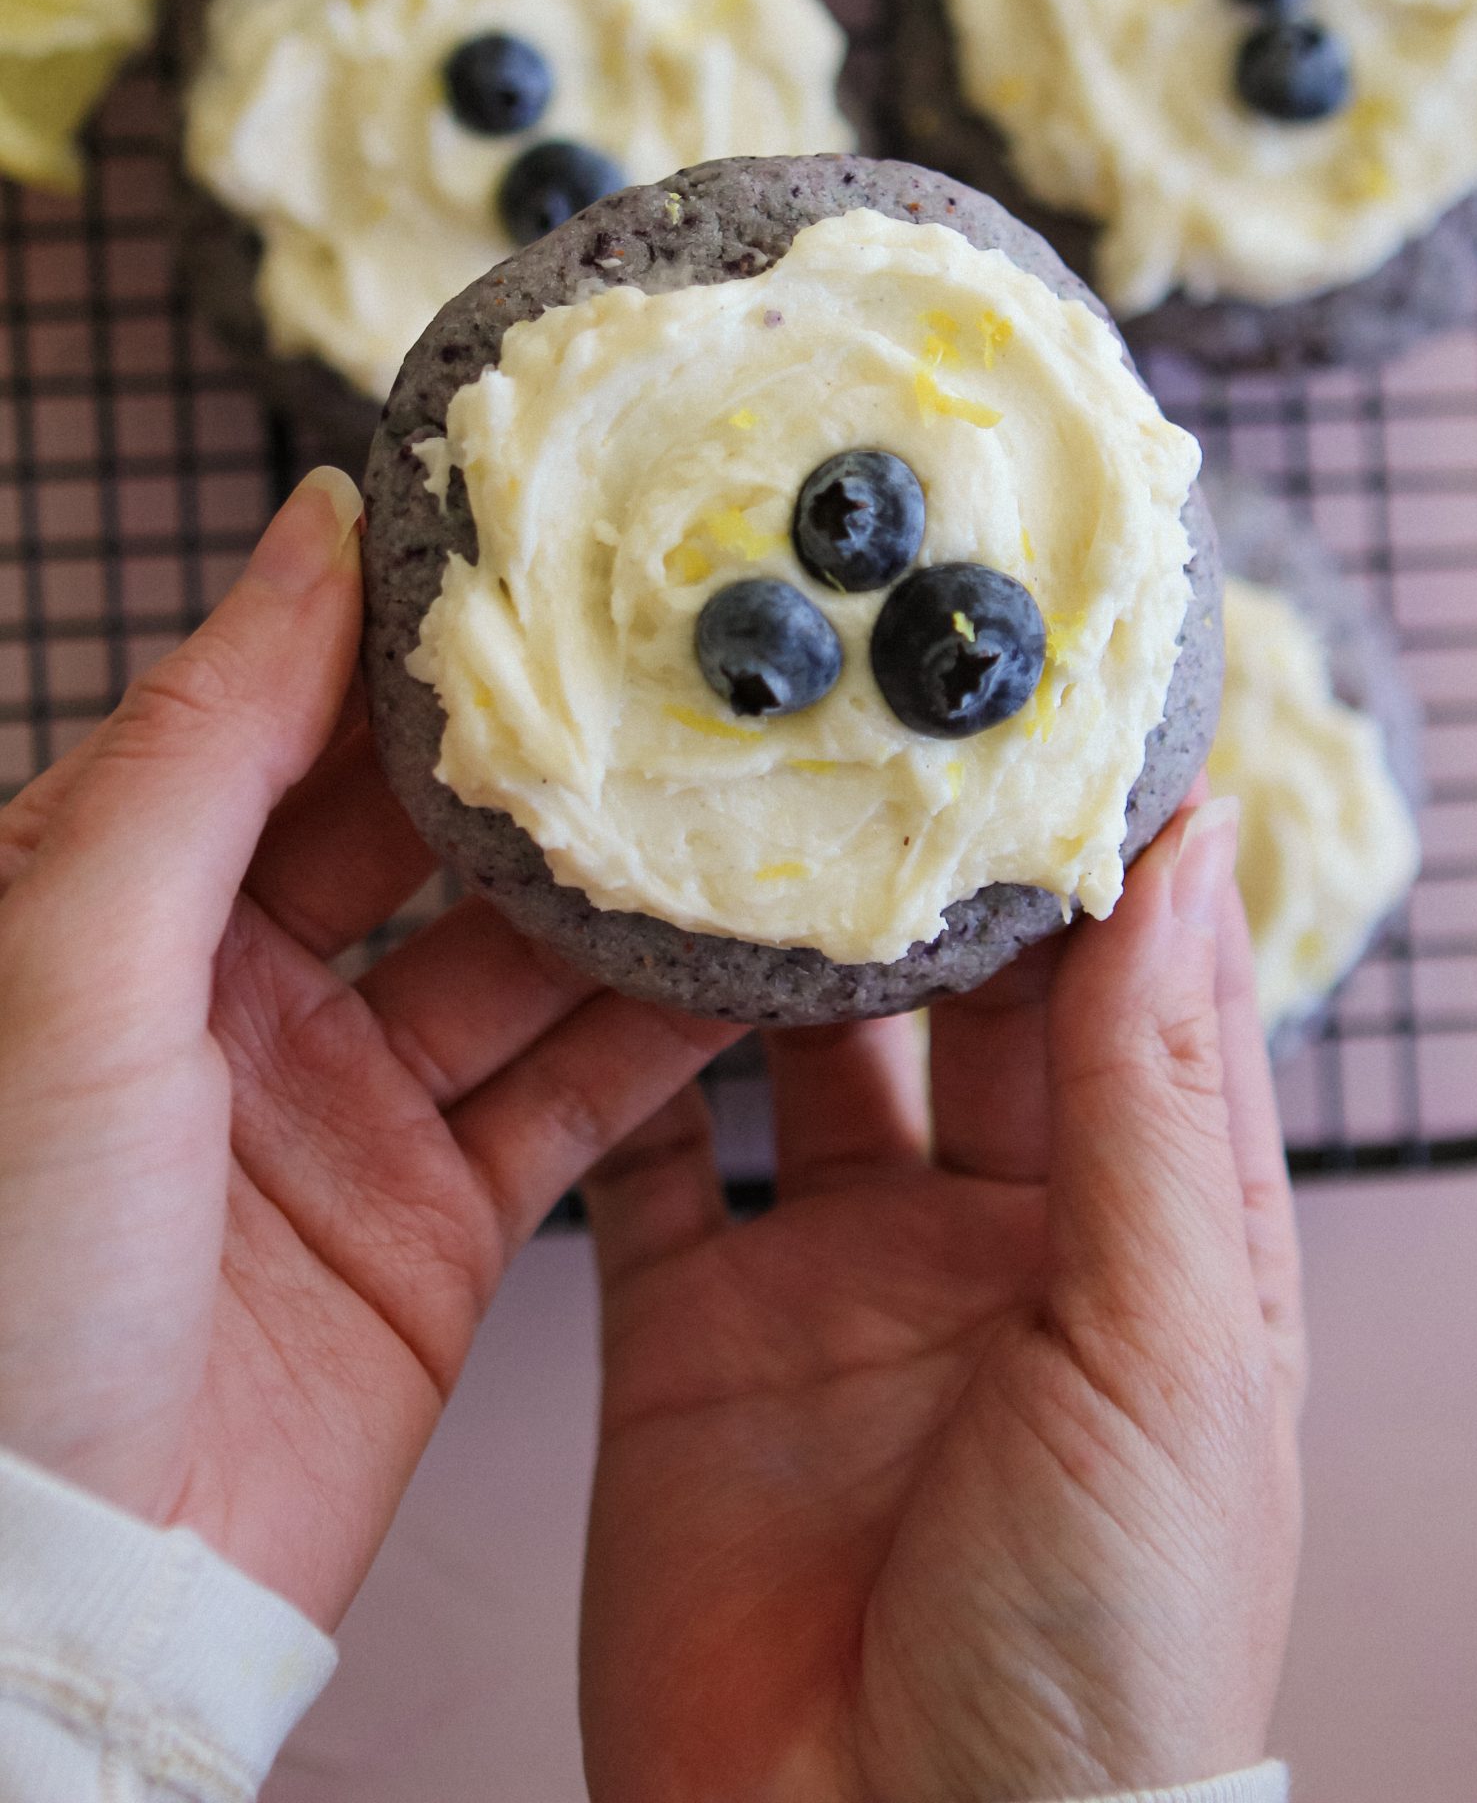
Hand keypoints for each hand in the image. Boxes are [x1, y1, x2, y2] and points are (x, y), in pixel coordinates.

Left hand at [0, 469, 736, 1629]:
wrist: (55, 1592)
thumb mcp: (66, 974)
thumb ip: (201, 752)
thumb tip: (304, 535)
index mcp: (106, 906)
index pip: (277, 714)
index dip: (401, 623)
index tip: (533, 538)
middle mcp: (228, 994)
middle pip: (423, 827)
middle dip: (547, 747)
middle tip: (679, 652)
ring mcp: (343, 1108)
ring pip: (523, 955)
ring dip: (632, 882)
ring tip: (751, 782)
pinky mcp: (437, 1226)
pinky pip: (576, 1098)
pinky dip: (671, 1035)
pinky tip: (755, 957)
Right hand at [581, 796, 1303, 1802]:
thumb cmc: (1099, 1651)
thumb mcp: (1167, 1349)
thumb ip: (1153, 1101)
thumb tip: (1180, 862)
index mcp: (1154, 1238)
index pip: (1148, 992)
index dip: (1115, 846)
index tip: (1068, 694)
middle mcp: (996, 1240)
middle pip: (962, 999)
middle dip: (925, 859)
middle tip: (874, 703)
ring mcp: (837, 1285)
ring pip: (798, 1051)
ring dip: (767, 934)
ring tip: (734, 784)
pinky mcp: (693, 1341)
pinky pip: (647, 1160)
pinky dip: (619, 1054)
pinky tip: (597, 940)